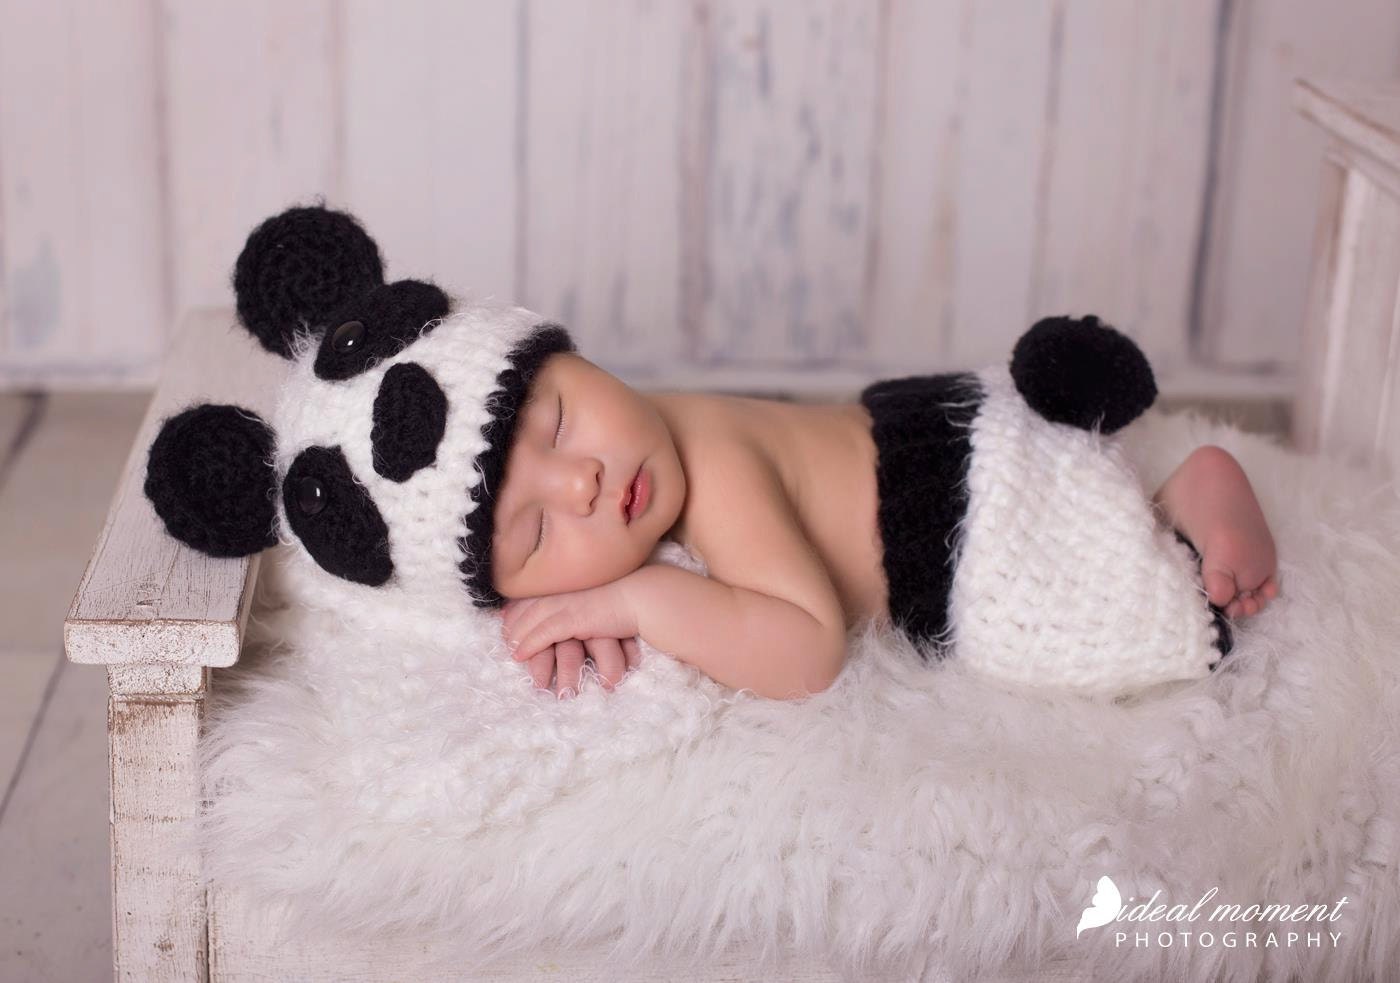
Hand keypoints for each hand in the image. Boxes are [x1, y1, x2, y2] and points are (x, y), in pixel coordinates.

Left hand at [500, 580, 641, 695]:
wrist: (642, 596)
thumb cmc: (625, 597)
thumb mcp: (595, 594)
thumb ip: (578, 600)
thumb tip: (569, 611)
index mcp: (566, 582)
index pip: (532, 595)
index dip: (516, 609)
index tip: (505, 621)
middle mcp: (561, 589)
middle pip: (525, 607)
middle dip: (511, 624)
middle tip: (502, 640)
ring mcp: (566, 602)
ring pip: (530, 621)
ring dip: (516, 638)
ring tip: (508, 652)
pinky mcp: (573, 618)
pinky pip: (543, 634)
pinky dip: (529, 644)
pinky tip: (519, 655)